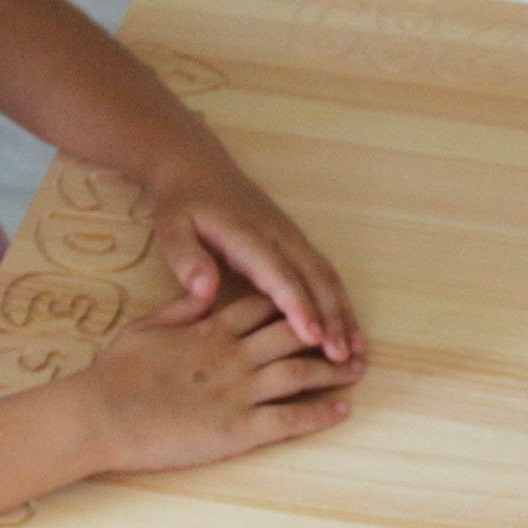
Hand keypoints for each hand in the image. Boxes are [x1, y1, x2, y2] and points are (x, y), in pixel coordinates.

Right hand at [74, 283, 365, 475]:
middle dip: (326, 335)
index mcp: (210, 329)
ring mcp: (239, 391)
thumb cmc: (114, 374)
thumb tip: (205, 286)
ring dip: (334, 372)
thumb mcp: (145, 327)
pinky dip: (319, 413)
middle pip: (293, 335)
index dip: (292, 305)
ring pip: (301, 373)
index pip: (263, 307)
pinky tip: (342, 411)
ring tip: (359, 372)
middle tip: (352, 339)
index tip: (312, 306)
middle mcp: (233, 355)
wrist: (100, 414)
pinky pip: (290, 418)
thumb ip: (180, 306)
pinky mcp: (239, 428)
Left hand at [145, 143, 365, 363]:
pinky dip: (340, 304)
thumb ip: (186, 258)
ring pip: (326, 277)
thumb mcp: (171, 227)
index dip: (297, 306)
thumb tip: (204, 290)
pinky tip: (349, 332)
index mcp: (246, 234)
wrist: (199, 167)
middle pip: (313, 277)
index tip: (312, 338)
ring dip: (343, 314)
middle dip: (331, 318)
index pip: (278, 273)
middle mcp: (278, 235)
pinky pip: (325, 274)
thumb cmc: (183, 203)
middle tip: (341, 360)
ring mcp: (292, 237)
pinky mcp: (297, 243)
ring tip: (355, 354)